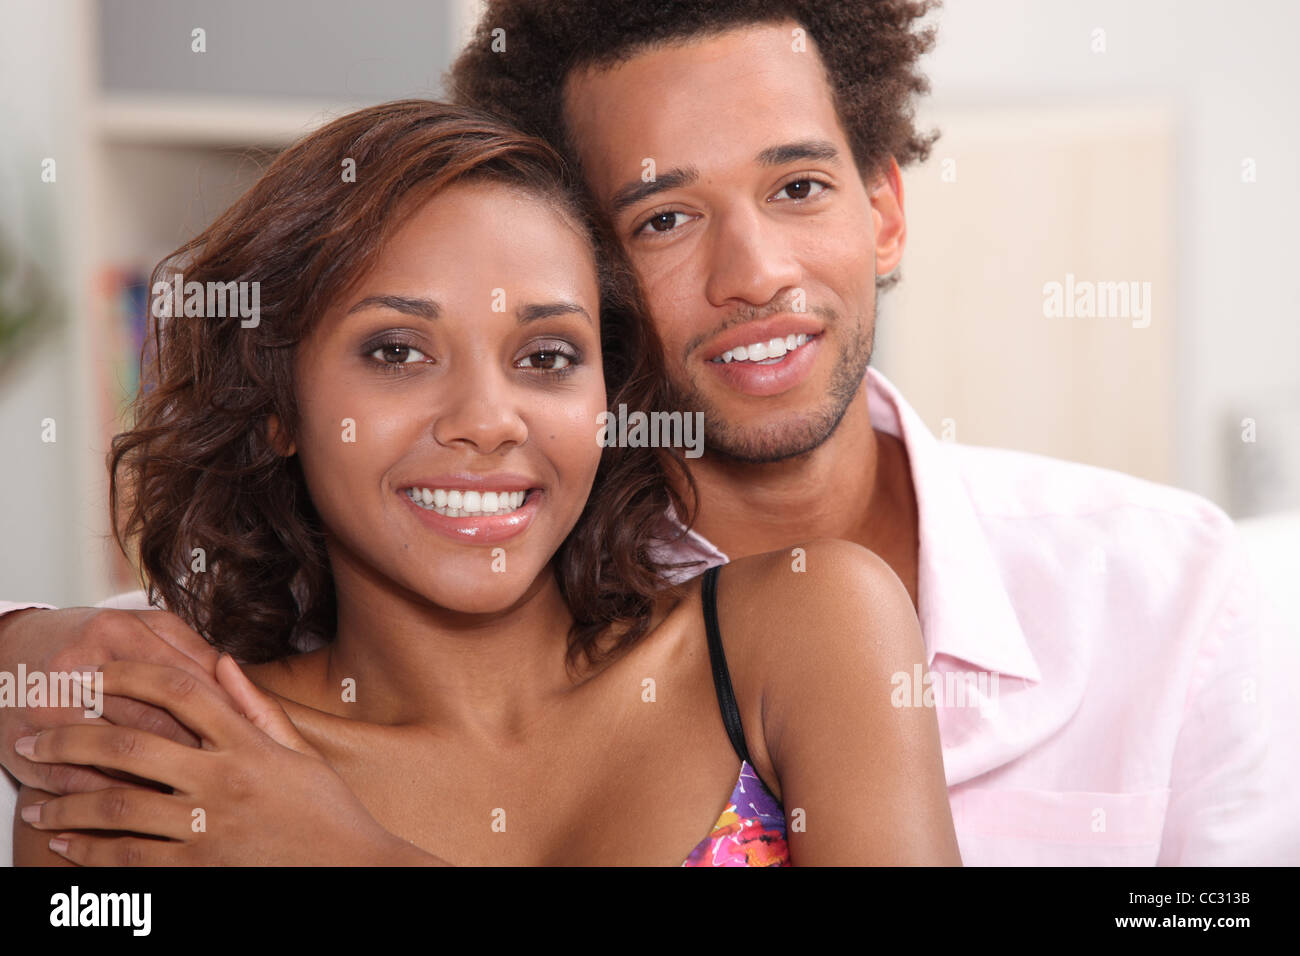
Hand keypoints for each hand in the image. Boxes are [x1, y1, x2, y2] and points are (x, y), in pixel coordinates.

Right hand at [1, 607, 227, 792]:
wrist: (6, 652)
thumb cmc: (88, 640)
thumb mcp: (139, 626)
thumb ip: (187, 647)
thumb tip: (232, 676)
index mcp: (116, 632)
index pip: (182, 681)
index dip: (218, 713)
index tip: (244, 737)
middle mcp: (79, 668)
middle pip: (153, 723)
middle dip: (193, 754)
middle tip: (228, 777)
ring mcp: (48, 709)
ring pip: (119, 759)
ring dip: (157, 784)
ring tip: (191, 799)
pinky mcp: (25, 745)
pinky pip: (78, 783)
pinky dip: (112, 800)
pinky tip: (140, 811)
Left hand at [15, 657, 445, 865]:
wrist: (351, 869)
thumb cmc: (328, 811)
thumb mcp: (298, 752)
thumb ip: (255, 707)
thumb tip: (222, 662)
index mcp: (248, 743)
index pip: (180, 690)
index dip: (132, 673)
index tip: (96, 673)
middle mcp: (223, 779)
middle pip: (131, 746)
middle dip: (72, 739)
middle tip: (33, 740)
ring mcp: (209, 826)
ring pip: (119, 806)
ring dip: (68, 802)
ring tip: (36, 803)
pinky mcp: (200, 866)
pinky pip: (132, 858)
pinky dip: (91, 852)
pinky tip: (67, 845)